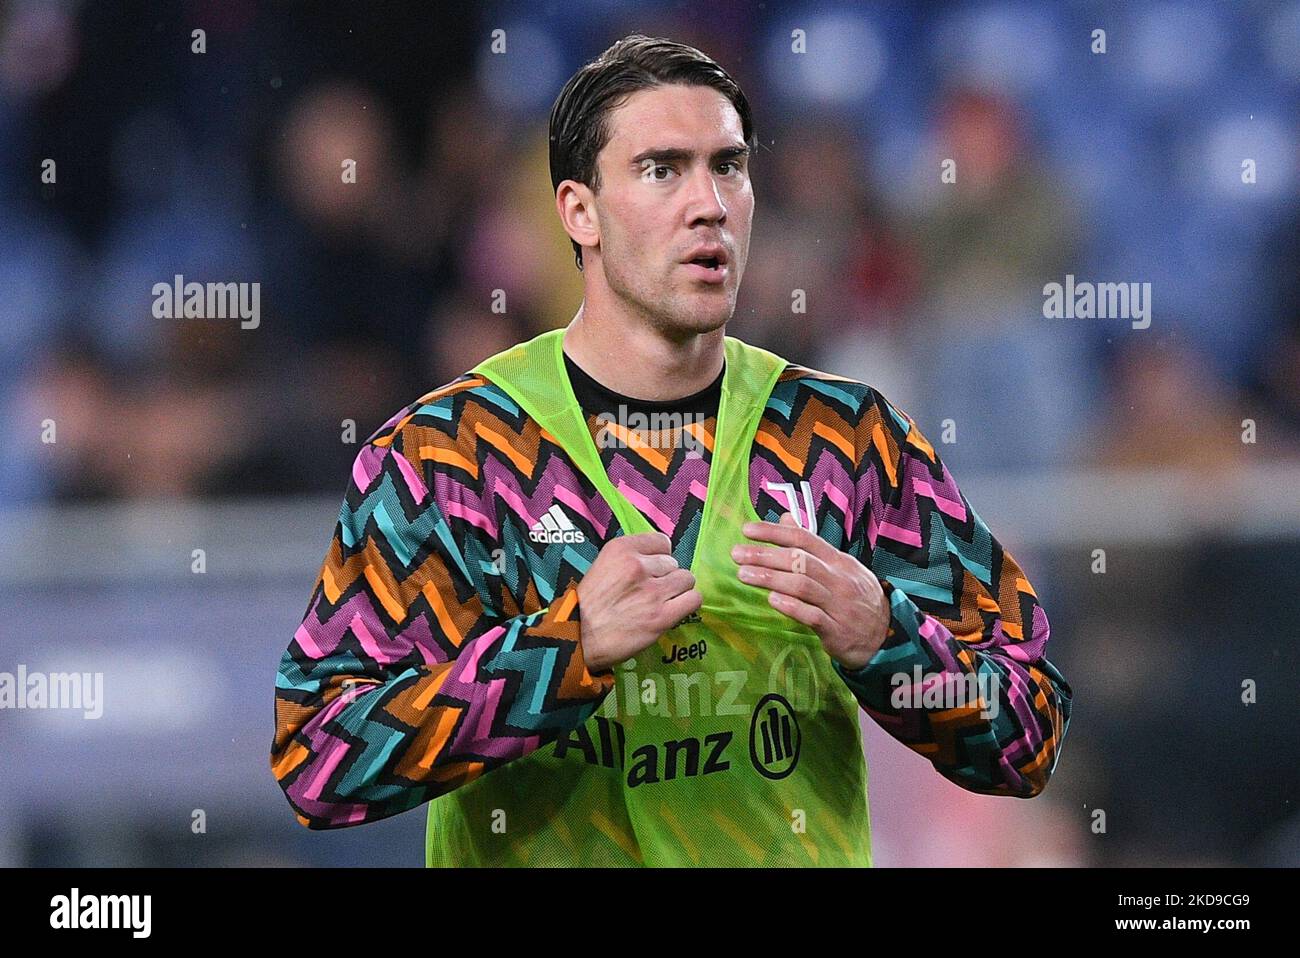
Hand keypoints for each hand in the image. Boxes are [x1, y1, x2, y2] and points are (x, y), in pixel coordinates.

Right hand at [576, 531, 702, 672]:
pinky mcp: (662, 616)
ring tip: (663, 602)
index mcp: (621, 549)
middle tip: (652, 592)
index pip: (662, 541)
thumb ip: (629, 558)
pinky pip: (693, 599)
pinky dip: (687, 604)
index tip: (652, 570)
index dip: (659, 557)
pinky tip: (675, 611)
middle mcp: (638, 565)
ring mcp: (652, 591)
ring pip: (687, 579)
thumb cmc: (587, 605)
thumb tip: (657, 560)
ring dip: (678, 591)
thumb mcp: (602, 567)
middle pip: (674, 562)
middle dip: (666, 577)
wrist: (577, 638)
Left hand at [731, 513, 889, 670]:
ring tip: (744, 575)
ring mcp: (838, 604)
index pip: (804, 538)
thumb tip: (785, 518)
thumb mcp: (839, 566)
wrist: (886, 636)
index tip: (747, 530)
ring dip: (771, 578)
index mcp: (837, 560)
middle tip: (737, 554)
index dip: (775, 532)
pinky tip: (772, 601)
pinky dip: (792, 607)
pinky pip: (813, 616)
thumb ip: (811, 544)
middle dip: (766, 555)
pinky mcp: (836, 630)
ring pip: (803, 585)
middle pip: (800, 560)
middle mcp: (838, 578)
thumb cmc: (855, 597)